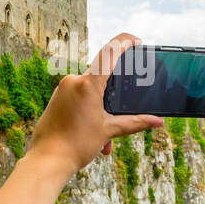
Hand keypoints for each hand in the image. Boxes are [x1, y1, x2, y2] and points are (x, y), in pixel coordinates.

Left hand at [25, 33, 164, 176]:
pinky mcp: (56, 98)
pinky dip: (89, 113)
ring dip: (101, 112)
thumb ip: (136, 122)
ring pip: (90, 92)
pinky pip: (78, 99)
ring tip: (103, 139)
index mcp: (88, 84)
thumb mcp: (109, 131)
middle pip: (101, 79)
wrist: (46, 162)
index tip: (136, 41)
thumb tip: (158, 122)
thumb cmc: (75, 146)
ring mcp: (62, 89)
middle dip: (114, 100)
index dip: (125, 42)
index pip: (110, 52)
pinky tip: (91, 136)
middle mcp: (72, 81)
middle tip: (118, 119)